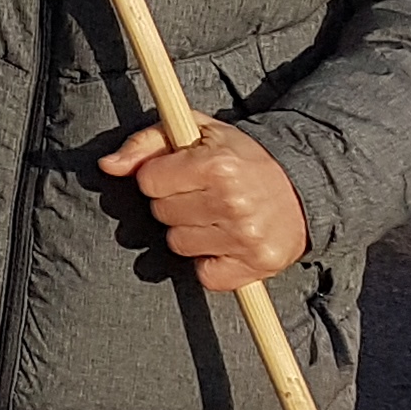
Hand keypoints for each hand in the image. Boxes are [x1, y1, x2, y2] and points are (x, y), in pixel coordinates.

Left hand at [100, 117, 307, 291]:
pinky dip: (209, 263)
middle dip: (173, 203)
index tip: (180, 174)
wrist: (302, 186)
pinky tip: (224, 242)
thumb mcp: (196, 132)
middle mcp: (232, 203)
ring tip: (214, 216)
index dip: (158, 176)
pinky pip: (205, 276)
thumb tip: (108, 165)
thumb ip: (147, 143)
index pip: (148, 181)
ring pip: (177, 244)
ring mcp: (246, 238)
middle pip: (161, 213)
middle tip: (201, 195)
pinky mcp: (257, 266)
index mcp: (217, 166)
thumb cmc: (240, 157)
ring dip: (189, 232)